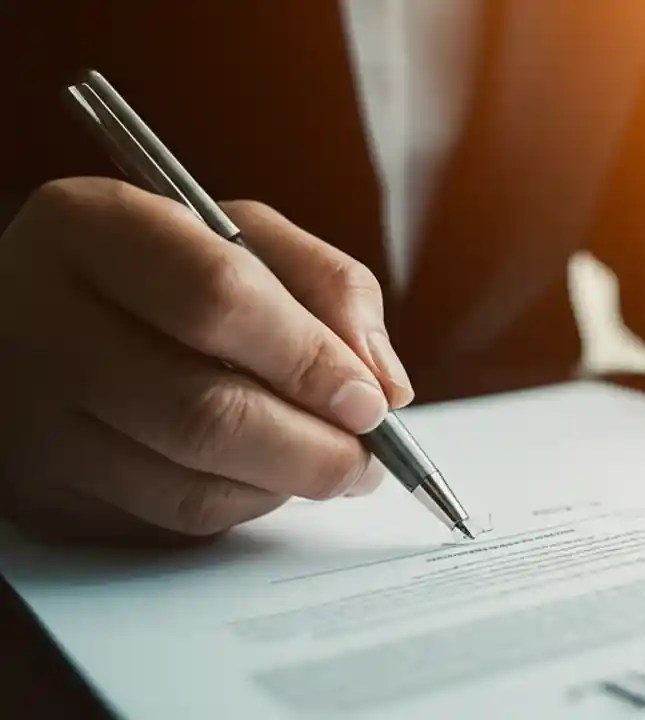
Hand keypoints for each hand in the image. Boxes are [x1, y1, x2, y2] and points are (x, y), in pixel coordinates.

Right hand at [0, 178, 413, 539]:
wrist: (36, 316)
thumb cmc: (163, 269)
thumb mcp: (245, 239)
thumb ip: (331, 288)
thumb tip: (386, 386)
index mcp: (93, 227)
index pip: (217, 298)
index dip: (310, 359)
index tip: (371, 399)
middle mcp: (43, 319)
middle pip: (203, 412)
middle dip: (314, 447)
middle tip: (370, 457)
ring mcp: (32, 417)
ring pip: (189, 485)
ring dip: (286, 486)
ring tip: (333, 465)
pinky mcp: (40, 492)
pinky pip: (167, 522)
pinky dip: (241, 507)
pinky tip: (264, 475)